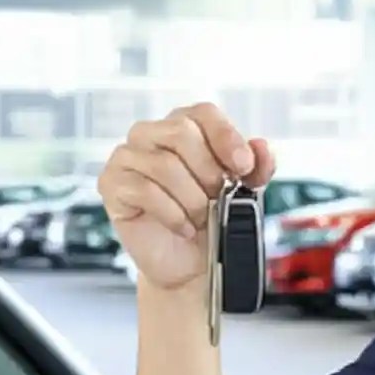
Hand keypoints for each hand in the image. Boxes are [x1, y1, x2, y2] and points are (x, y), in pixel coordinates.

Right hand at [97, 103, 275, 290]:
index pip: (204, 113)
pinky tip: (183, 226)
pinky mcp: (112, 184)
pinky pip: (144, 190)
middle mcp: (152, 134)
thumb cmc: (213, 219)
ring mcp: (127, 157)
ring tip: (200, 216)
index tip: (243, 167)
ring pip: (164, 165)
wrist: (190, 262)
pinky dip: (172, 213)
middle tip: (217, 197)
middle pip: (182, 132)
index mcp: (185, 127)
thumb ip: (258, 167)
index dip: (226, 137)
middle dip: (208, 172)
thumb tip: (262, 147)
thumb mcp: (245, 191)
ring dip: (192, 198)